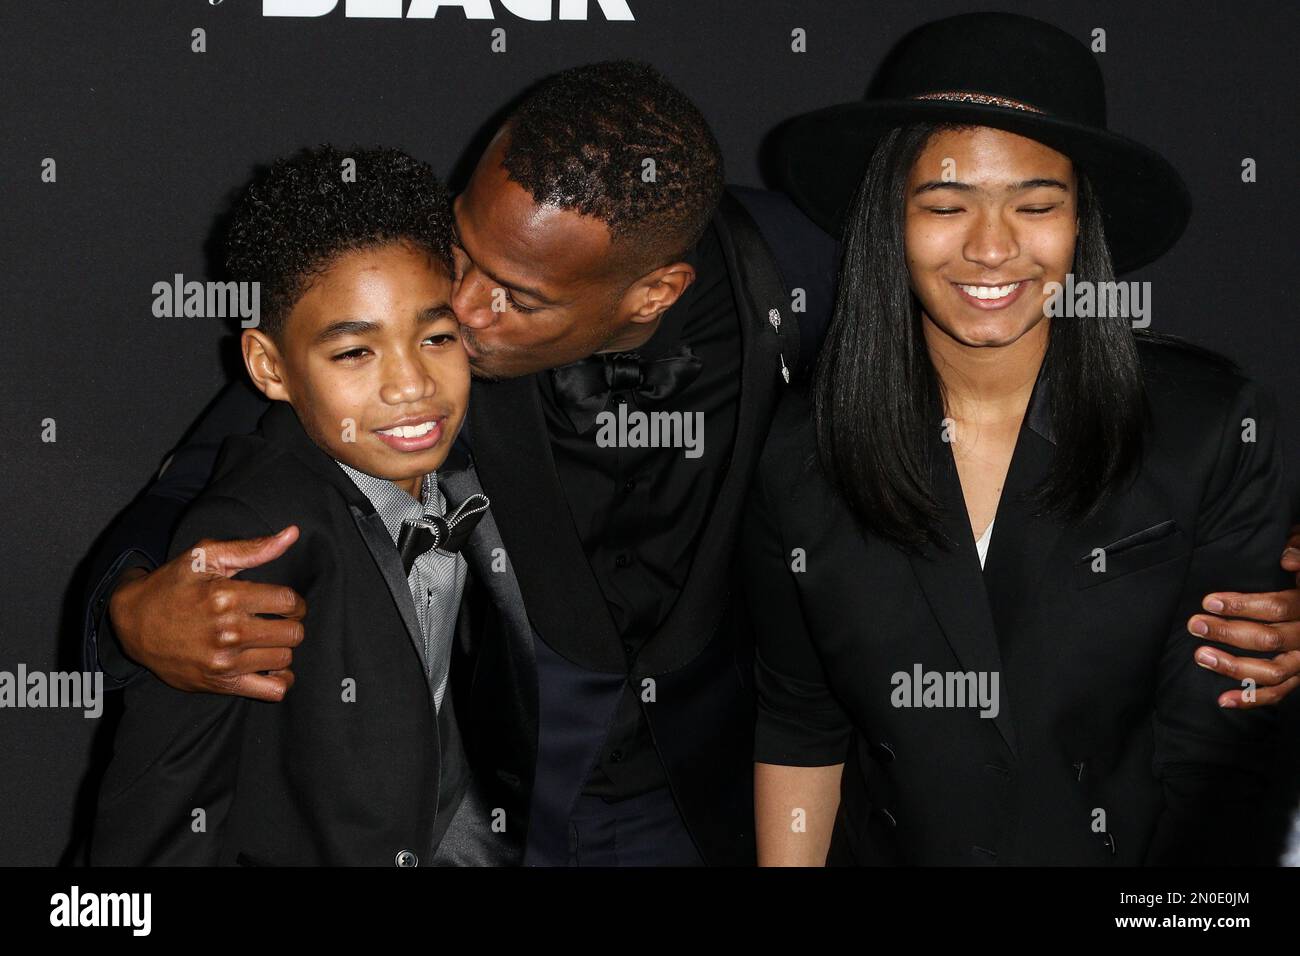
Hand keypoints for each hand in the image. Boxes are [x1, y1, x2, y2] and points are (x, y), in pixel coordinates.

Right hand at [107, 526, 305, 700]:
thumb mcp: (205, 556)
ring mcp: (224, 661)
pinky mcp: (220, 684)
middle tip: (276, 621)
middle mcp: (228, 631)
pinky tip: (269, 667)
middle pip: (293, 633)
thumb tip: (292, 533)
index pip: (290, 602)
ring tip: (267, 640)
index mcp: (226, 597)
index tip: (285, 603)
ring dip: (282, 648)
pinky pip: (272, 691)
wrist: (132, 623)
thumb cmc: (171, 585)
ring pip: (285, 659)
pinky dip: (279, 681)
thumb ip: (252, 548)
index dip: (294, 602)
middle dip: (291, 624)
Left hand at [1188, 524, 1299, 707]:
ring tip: (1201, 656)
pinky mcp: (1299, 678)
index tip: (1209, 601)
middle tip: (1194, 624)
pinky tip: (1223, 700)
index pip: (1277, 607)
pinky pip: (1278, 694)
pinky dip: (1251, 700)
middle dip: (1227, 632)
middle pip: (1269, 639)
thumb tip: (1285, 559)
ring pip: (1272, 671)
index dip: (1243, 605)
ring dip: (1234, 666)